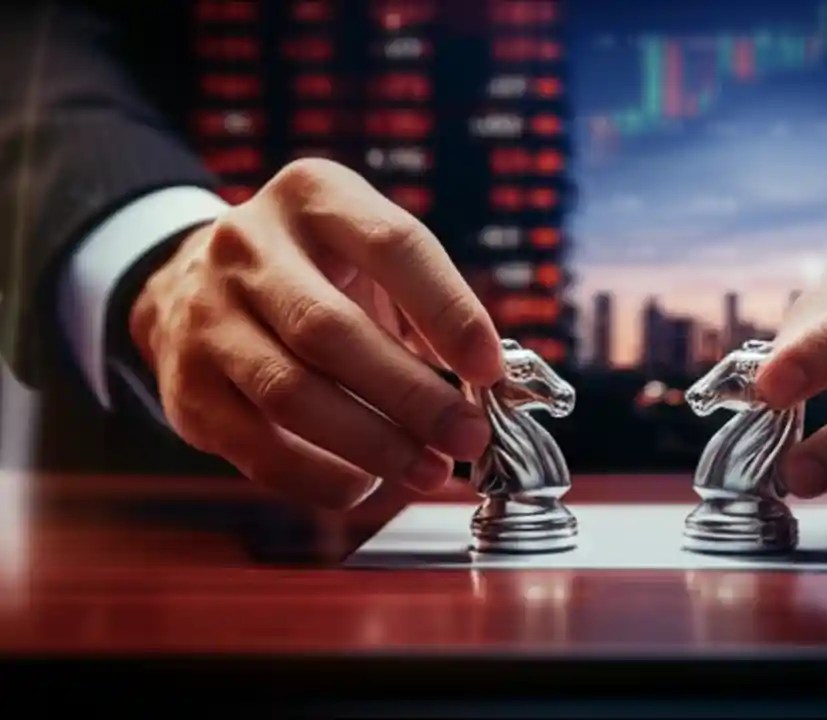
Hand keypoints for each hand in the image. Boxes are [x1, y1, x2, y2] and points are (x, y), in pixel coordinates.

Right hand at [130, 159, 503, 509]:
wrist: (191, 284)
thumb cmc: (316, 275)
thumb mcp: (366, 256)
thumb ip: (426, 306)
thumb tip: (494, 387)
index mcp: (314, 196)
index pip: (392, 244)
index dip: (448, 309)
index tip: (492, 368)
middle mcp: (248, 246)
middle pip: (332, 329)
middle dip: (412, 394)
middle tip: (469, 436)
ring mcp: (206, 315)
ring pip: (291, 392)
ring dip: (373, 443)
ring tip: (430, 469)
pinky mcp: (184, 386)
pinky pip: (256, 446)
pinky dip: (319, 475)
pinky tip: (365, 485)